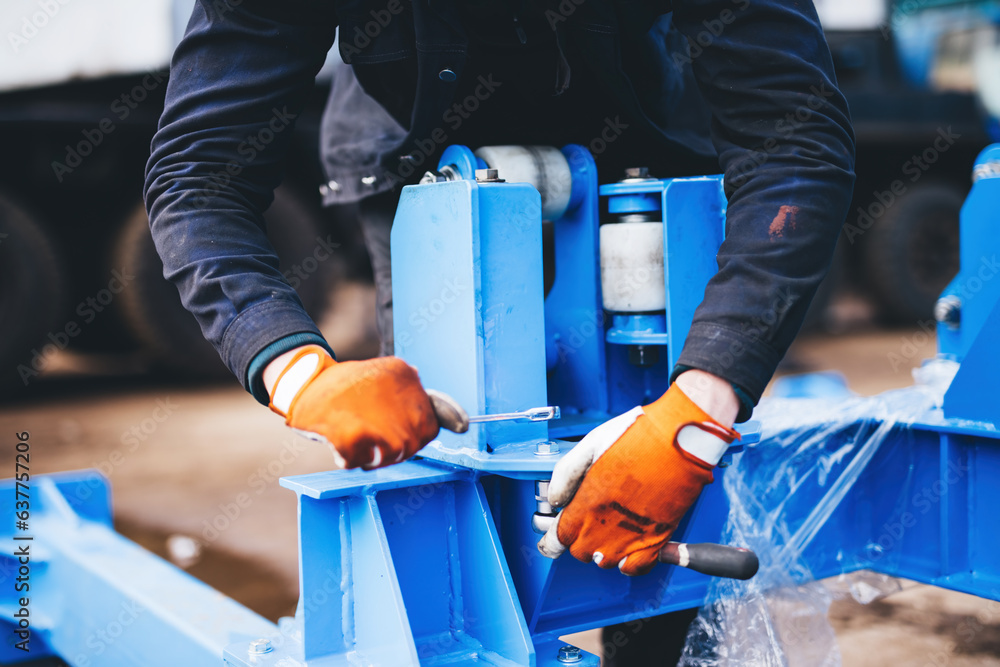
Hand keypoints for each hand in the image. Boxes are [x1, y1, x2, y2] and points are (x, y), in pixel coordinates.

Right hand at [267, 345, 439, 468]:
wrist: (302, 382)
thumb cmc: (343, 386)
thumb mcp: (381, 373)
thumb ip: (409, 392)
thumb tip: (453, 417)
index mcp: (404, 374)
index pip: (431, 424)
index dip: (416, 436)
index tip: (401, 436)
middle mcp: (395, 391)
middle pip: (413, 442)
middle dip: (395, 449)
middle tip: (374, 442)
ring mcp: (377, 414)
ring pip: (393, 454)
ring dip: (374, 457)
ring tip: (358, 444)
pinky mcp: (353, 434)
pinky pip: (362, 461)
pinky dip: (350, 459)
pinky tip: (341, 446)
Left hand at [537, 381, 738, 574]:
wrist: (678, 440)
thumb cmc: (637, 437)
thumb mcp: (589, 445)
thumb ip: (566, 475)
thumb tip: (555, 499)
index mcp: (587, 503)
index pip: (558, 539)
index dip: (551, 541)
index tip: (550, 540)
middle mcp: (607, 526)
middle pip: (579, 551)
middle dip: (576, 539)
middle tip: (582, 522)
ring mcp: (632, 536)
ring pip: (604, 561)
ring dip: (599, 549)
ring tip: (605, 529)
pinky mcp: (657, 538)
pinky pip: (635, 568)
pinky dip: (627, 563)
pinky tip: (625, 547)